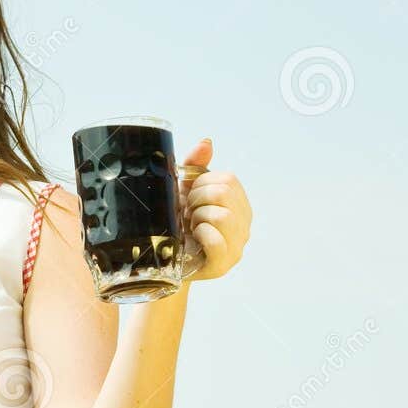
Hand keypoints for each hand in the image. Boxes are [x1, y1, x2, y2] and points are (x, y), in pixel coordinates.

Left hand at [178, 136, 252, 283]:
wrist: (164, 260)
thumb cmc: (177, 224)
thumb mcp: (184, 191)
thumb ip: (195, 166)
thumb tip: (207, 142)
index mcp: (239, 203)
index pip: (227, 179)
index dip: (201, 184)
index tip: (190, 198)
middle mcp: (244, 223)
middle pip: (225, 194)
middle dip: (198, 199)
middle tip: (188, 213)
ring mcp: (237, 245)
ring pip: (221, 216)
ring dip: (198, 217)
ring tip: (191, 227)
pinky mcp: (224, 264)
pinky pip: (216, 241)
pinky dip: (201, 234)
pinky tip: (194, 237)